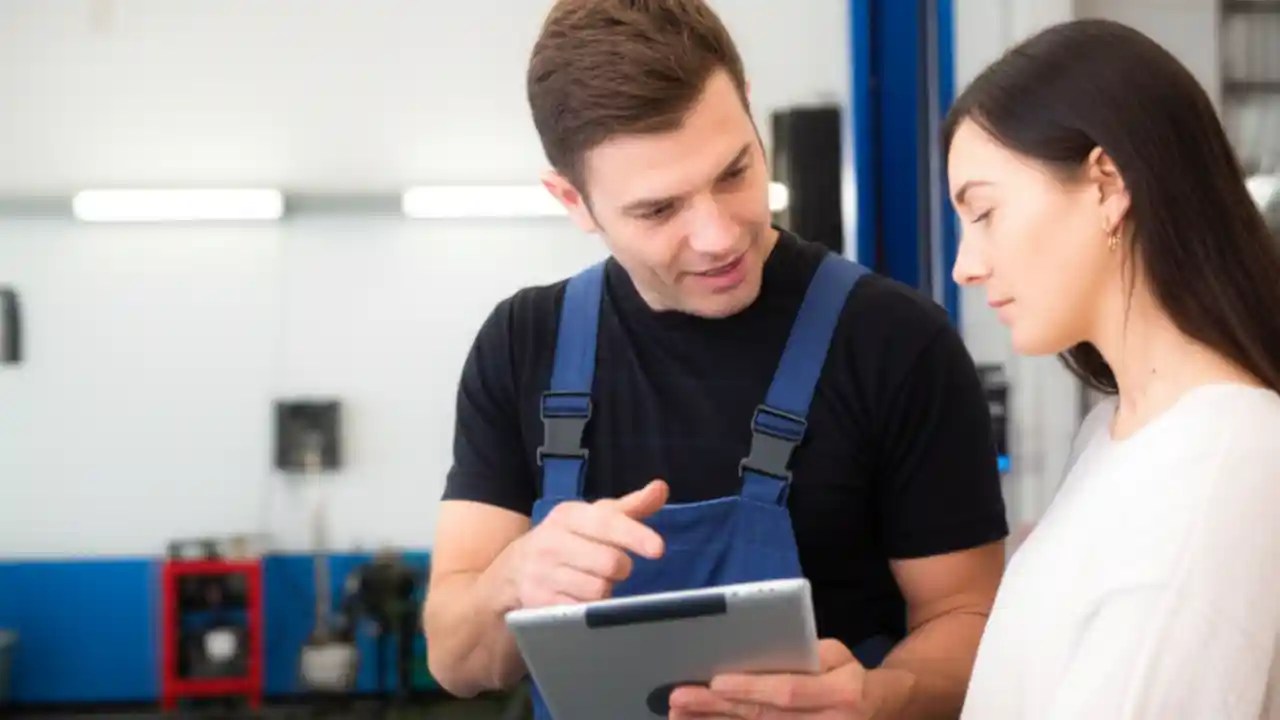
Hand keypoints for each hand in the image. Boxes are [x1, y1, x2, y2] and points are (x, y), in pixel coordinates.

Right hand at [509, 479, 667, 607]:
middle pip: (609, 563)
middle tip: (615, 566)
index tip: (658, 549)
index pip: (606, 523)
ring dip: (606, 590)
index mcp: (568, 515)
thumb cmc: (567, 539)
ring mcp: (543, 575)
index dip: (634, 536)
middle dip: (621, 568)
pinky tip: (583, 598)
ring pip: (598, 590)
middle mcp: (552, 542)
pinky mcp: (540, 604)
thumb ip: (630, 506)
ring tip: (594, 580)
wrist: (514, 569)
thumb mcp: (593, 518)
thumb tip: (661, 488)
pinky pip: (582, 612)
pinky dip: (591, 610)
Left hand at [669, 639, 880, 718]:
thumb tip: (755, 654)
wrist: (883, 711)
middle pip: (764, 719)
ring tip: (680, 717)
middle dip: (717, 710)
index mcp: (840, 693)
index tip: (715, 681)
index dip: (750, 688)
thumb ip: (801, 656)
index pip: (787, 692)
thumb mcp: (836, 655)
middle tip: (679, 699)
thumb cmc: (849, 676)